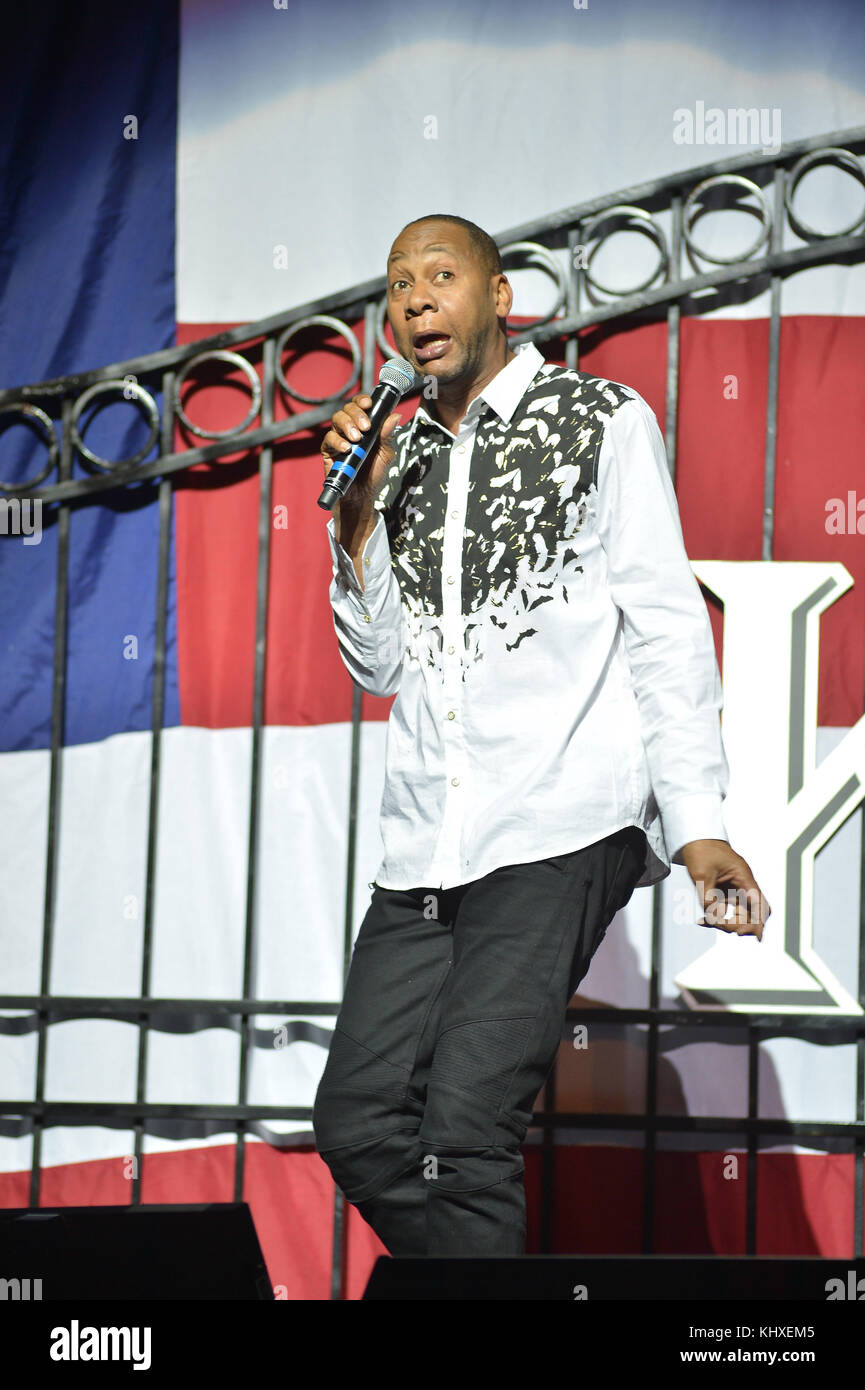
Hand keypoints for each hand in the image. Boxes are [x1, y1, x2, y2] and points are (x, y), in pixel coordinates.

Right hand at [321, 393, 400, 514]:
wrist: (362, 496)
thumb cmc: (374, 474)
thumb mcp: (386, 454)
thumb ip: (388, 436)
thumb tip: (395, 416)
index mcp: (365, 426)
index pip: (360, 405)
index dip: (362, 400)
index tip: (368, 403)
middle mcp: (350, 428)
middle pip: (347, 409)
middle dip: (357, 414)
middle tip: (366, 427)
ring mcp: (338, 438)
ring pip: (337, 419)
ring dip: (347, 425)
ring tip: (357, 439)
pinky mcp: (328, 450)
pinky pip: (329, 438)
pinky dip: (337, 441)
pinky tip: (347, 449)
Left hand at [679, 838, 770, 940]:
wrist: (694, 838)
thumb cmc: (701, 851)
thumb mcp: (701, 875)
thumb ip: (708, 897)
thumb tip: (714, 918)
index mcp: (744, 878)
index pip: (759, 903)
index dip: (760, 921)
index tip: (757, 936)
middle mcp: (743, 885)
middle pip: (753, 912)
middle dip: (742, 924)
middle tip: (724, 927)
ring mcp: (734, 889)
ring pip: (739, 913)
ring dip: (727, 923)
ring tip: (705, 921)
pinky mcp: (724, 892)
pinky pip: (725, 910)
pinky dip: (716, 917)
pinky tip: (702, 921)